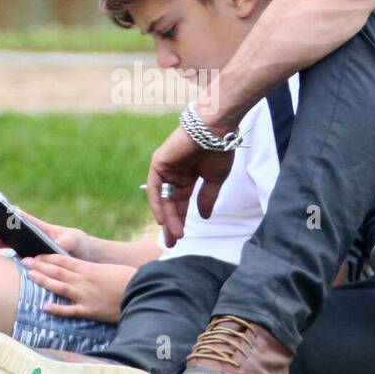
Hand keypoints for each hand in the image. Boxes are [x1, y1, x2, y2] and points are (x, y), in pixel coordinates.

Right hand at [0, 208, 90, 260]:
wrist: (86, 260)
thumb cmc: (80, 244)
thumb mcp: (74, 240)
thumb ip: (64, 242)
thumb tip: (51, 249)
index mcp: (42, 229)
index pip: (25, 219)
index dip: (12, 213)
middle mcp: (33, 240)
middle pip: (12, 234)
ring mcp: (32, 253)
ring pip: (12, 248)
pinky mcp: (34, 266)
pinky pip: (20, 265)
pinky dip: (9, 265)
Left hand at [22, 255, 134, 323]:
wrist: (143, 292)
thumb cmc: (130, 279)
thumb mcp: (111, 270)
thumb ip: (94, 272)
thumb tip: (83, 272)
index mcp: (90, 268)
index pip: (63, 260)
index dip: (47, 257)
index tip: (35, 254)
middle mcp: (84, 281)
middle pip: (58, 271)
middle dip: (40, 265)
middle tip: (24, 261)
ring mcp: (85, 296)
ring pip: (60, 287)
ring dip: (43, 281)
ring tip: (29, 276)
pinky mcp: (90, 310)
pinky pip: (70, 311)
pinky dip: (57, 309)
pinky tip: (44, 307)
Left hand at [147, 126, 234, 246]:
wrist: (217, 129)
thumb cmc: (219, 150)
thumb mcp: (215, 180)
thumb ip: (207, 198)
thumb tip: (204, 217)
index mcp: (187, 177)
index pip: (181, 203)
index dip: (181, 220)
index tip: (182, 238)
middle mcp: (174, 174)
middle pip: (170, 204)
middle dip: (171, 223)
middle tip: (173, 243)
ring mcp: (165, 168)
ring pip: (163, 198)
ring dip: (167, 217)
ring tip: (173, 235)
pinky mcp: (159, 163)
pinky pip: (155, 187)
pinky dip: (157, 203)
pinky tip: (162, 219)